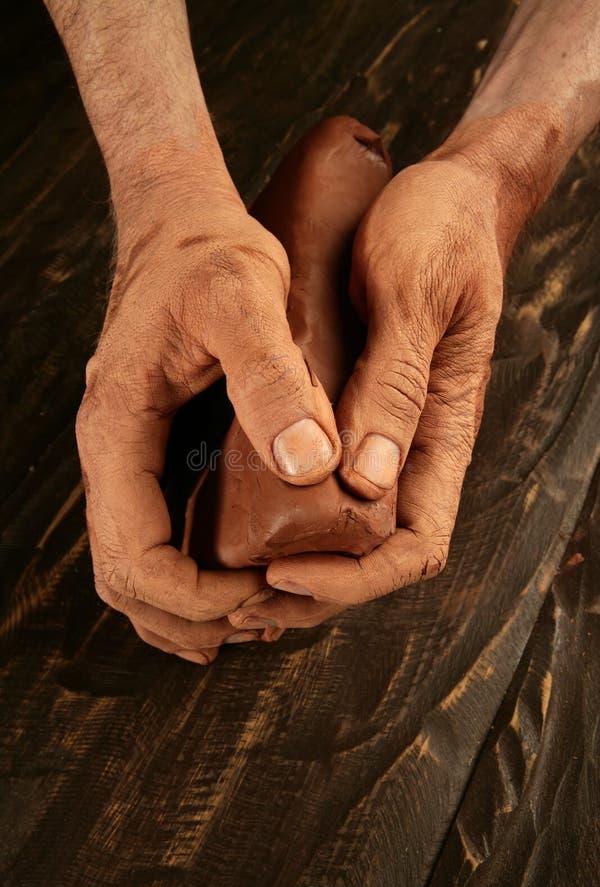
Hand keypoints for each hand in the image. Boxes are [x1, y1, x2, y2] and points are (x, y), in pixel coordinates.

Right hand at [77, 173, 339, 660]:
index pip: (133, 557)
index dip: (195, 596)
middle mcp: (112, 453)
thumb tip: (309, 469)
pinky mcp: (153, 450)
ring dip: (186, 609)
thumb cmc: (209, 254)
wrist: (181, 223)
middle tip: (264, 614)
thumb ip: (271, 380)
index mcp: (118, 431)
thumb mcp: (245, 300)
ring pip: (135, 568)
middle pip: (127, 579)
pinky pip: (155, 536)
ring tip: (251, 618)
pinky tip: (234, 584)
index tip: (261, 590)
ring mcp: (129, 455)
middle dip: (192, 615)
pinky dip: (188, 578)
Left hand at [230, 121, 532, 631]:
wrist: (452, 195)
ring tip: (229, 578)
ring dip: (297, 568)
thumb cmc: (440, 234)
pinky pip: (334, 490)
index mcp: (445, 430)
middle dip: (312, 592)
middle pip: (376, 557)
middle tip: (236, 599)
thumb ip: (394, 385)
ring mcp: (393, 434)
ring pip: (352, 534)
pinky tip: (242, 522)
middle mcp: (420, 446)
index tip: (282, 572)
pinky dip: (292, 522)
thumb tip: (367, 484)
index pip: (415, 546)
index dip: (352, 579)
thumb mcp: (414, 296)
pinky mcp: (365, 413)